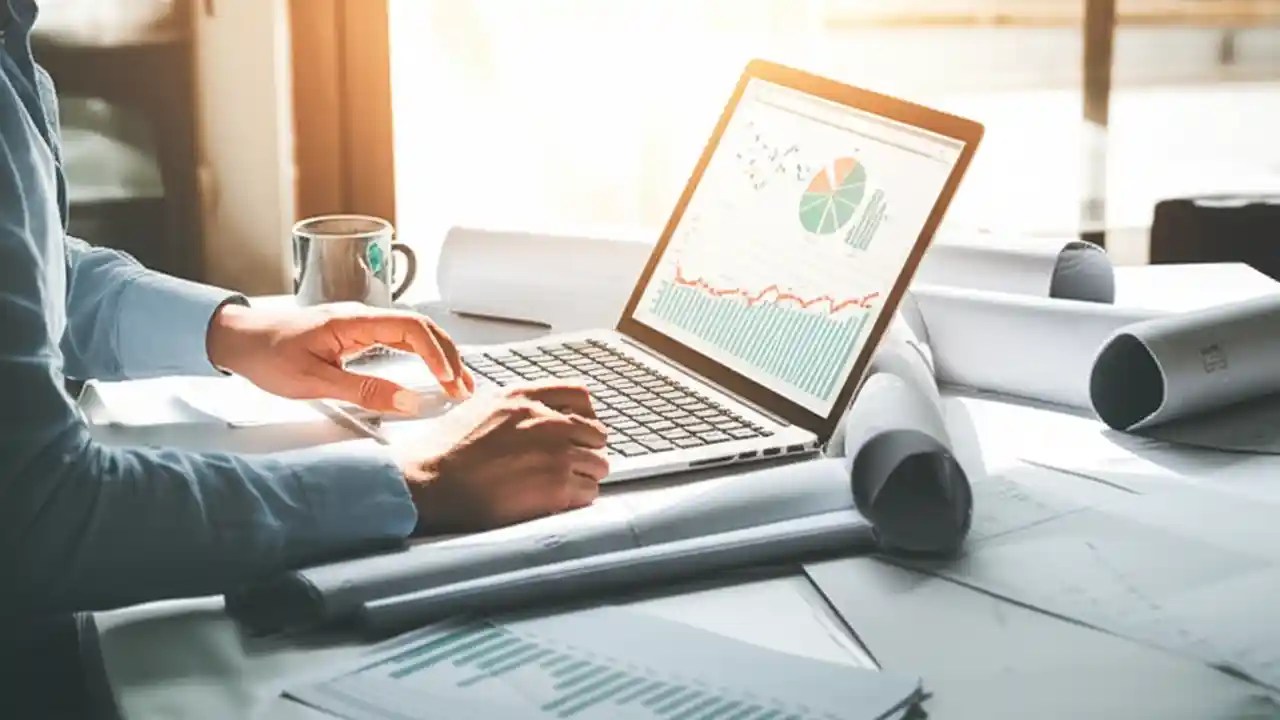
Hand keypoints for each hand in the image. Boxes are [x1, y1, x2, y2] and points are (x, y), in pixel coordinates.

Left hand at [206, 301, 475, 413]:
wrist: (238, 339)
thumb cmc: (267, 354)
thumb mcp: (314, 381)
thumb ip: (363, 392)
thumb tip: (407, 402)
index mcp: (353, 322)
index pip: (411, 329)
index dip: (436, 354)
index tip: (449, 382)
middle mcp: (361, 317)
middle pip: (421, 329)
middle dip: (448, 357)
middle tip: (463, 389)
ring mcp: (360, 324)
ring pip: (413, 333)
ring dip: (439, 356)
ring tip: (456, 383)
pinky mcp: (356, 335)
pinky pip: (399, 340)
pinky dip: (422, 355)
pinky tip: (431, 371)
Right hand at [395, 382, 608, 533]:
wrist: (430, 482)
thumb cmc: (444, 450)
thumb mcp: (479, 407)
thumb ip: (514, 406)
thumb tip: (536, 412)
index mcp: (524, 398)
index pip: (579, 395)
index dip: (584, 415)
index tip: (580, 429)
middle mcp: (545, 421)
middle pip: (597, 432)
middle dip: (587, 449)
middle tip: (573, 464)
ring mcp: (555, 453)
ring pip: (599, 463)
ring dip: (586, 475)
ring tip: (566, 485)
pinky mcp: (557, 486)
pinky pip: (589, 492)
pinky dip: (579, 498)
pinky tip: (559, 501)